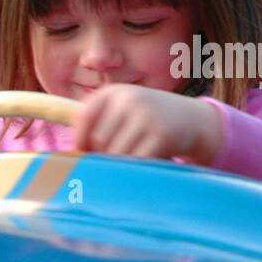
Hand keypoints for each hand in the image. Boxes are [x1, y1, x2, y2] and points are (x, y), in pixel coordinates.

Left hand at [74, 84, 222, 165]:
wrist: (193, 120)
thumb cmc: (148, 120)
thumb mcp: (123, 111)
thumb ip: (97, 124)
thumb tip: (69, 155)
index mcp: (114, 92)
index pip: (84, 117)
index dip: (81, 140)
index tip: (85, 154)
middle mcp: (129, 99)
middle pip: (99, 140)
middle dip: (102, 156)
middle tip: (115, 161)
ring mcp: (147, 116)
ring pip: (115, 153)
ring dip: (119, 164)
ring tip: (131, 161)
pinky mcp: (162, 135)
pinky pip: (135, 161)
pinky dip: (135, 168)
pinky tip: (143, 164)